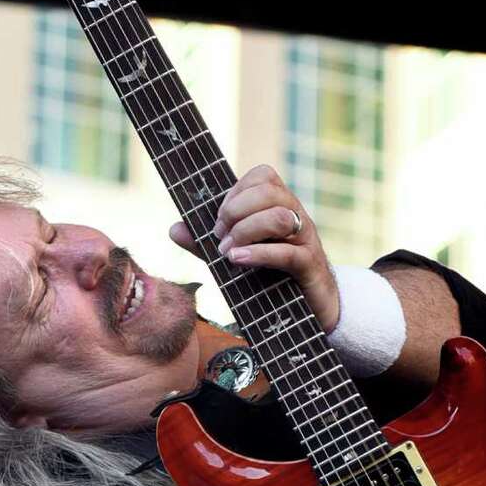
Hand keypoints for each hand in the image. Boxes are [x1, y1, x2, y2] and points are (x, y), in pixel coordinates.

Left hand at [169, 164, 340, 333]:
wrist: (311, 310)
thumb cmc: (272, 277)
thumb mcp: (236, 255)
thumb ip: (206, 244)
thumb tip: (174, 229)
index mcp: (280, 205)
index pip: (263, 175)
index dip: (236, 192)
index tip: (219, 219)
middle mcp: (296, 216)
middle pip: (269, 192)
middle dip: (236, 211)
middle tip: (220, 236)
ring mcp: (306, 240)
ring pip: (280, 217)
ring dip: (246, 231)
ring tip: (228, 252)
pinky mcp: (309, 266)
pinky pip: (287, 252)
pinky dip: (258, 254)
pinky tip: (237, 260)